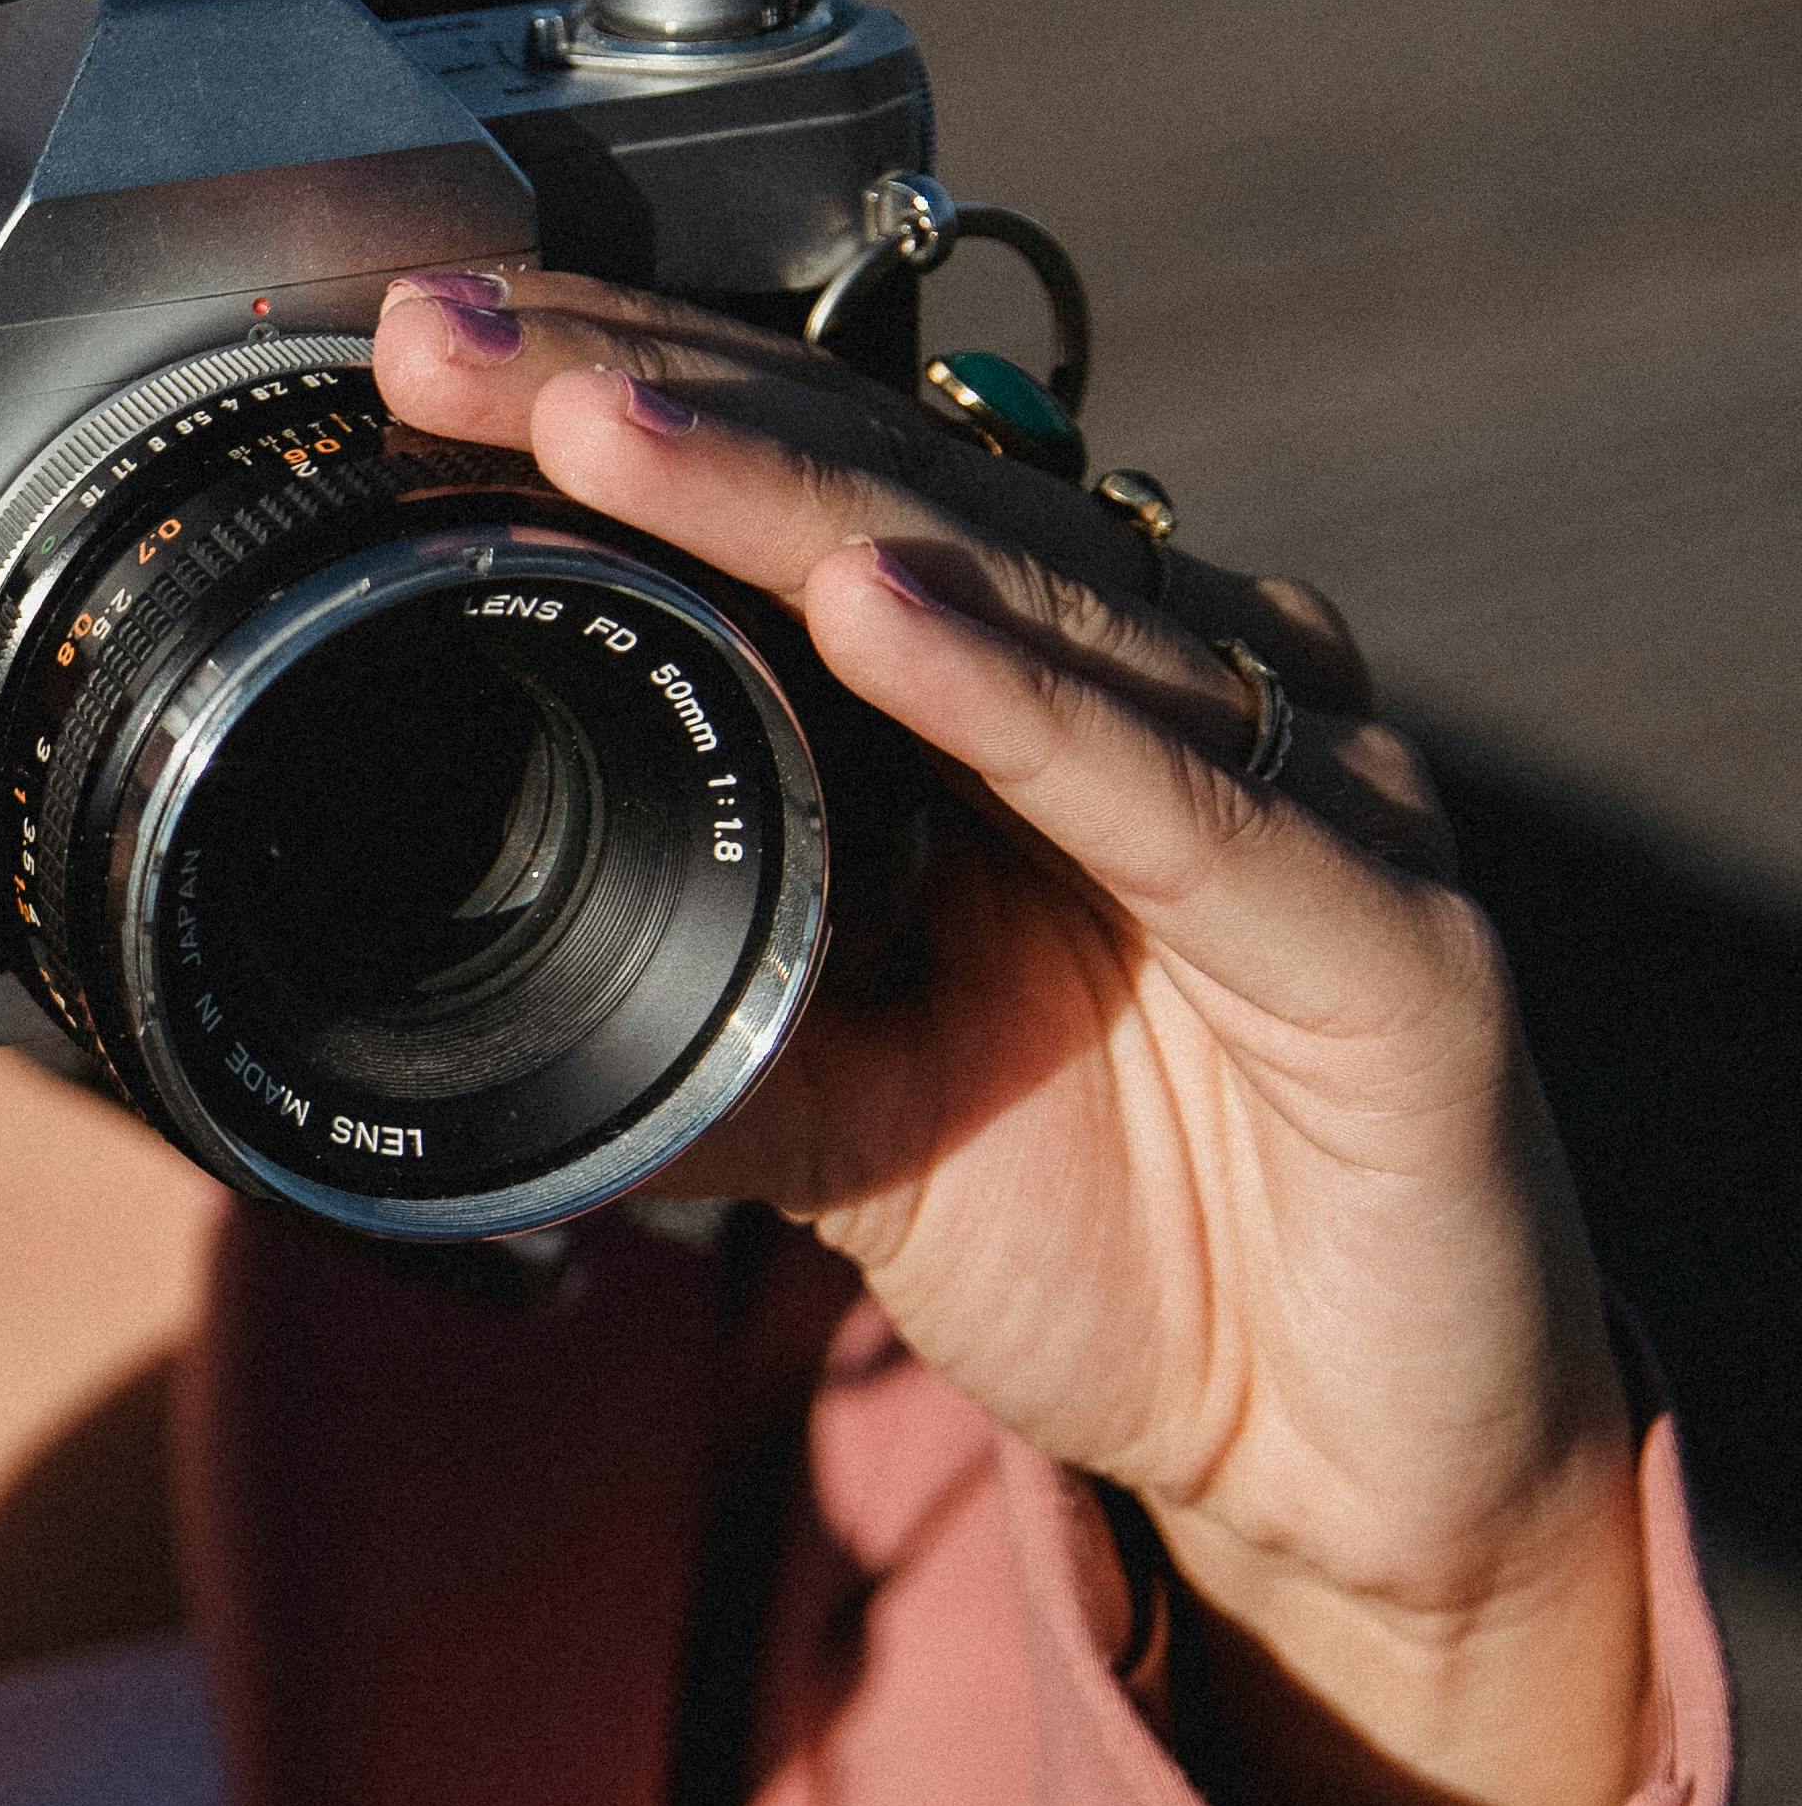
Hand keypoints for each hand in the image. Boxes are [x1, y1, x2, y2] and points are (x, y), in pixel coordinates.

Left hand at [372, 271, 1648, 1805]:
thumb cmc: (1122, 1241)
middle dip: (648, 397)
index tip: (422, 352)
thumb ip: (683, 1025)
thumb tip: (454, 993)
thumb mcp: (833, 1122)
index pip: (805, 487)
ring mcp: (1287, 780)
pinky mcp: (1382, 934)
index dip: (621, 402)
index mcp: (1030, 693)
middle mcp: (1161, 683)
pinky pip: (1171, 794)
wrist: (1354, 1467)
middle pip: (878, 486)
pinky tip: (877, 614)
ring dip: (783, 497)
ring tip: (595, 425)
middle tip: (447, 338)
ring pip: (1006, 589)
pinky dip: (1015, 697)